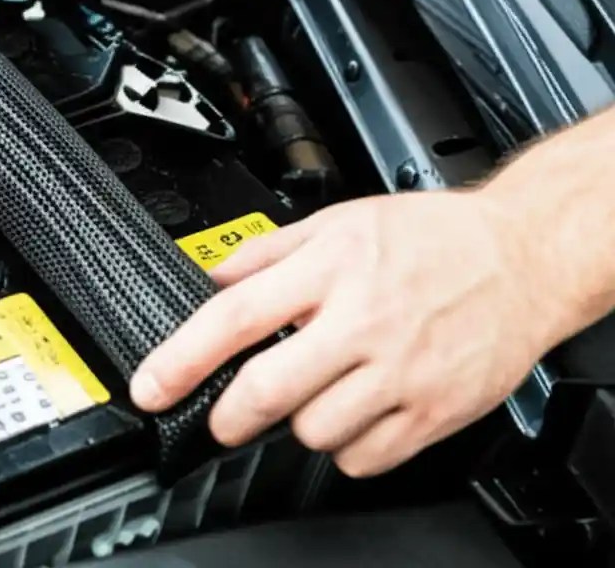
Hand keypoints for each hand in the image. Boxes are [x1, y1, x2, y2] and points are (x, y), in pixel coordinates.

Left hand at [130, 190, 579, 476]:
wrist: (525, 256)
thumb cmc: (432, 237)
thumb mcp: (340, 220)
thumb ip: (267, 252)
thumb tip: (207, 280)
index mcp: (331, 266)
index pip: (234, 318)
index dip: (181, 359)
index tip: (151, 387)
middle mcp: (364, 319)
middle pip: (267, 389)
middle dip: (229, 415)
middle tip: (222, 416)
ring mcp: (402, 370)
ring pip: (314, 431)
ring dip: (299, 424)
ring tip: (319, 392)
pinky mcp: (435, 410)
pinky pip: (365, 457)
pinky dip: (348, 446)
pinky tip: (357, 410)